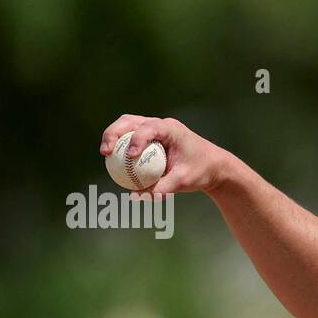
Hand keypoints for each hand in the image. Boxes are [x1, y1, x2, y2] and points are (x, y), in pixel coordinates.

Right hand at [98, 115, 232, 198]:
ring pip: (126, 125)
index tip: (130, 156)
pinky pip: (131, 138)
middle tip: (106, 152)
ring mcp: (154, 129)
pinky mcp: (150, 137)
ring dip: (113, 136)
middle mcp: (161, 125)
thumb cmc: (201, 171)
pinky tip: (112, 160)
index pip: (149, 128)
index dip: (136, 139)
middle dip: (113, 133)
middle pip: (129, 121)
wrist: (213, 167)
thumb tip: (136, 196)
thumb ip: (161, 189)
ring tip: (105, 154)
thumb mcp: (183, 182)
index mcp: (171, 129)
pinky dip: (120, 145)